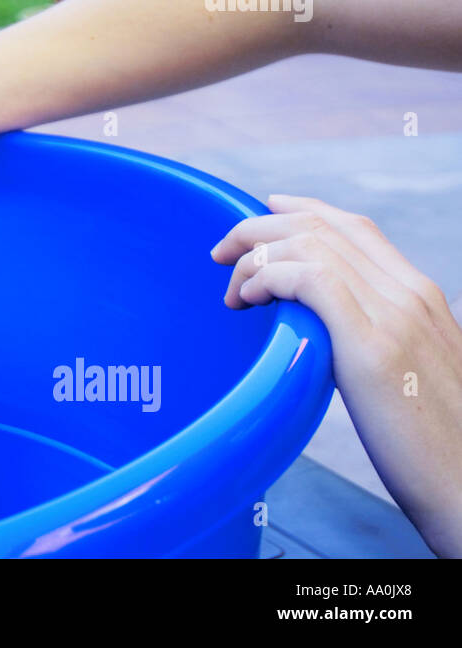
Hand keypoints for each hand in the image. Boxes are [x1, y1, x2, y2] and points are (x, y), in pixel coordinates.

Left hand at [210, 193, 461, 556]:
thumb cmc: (432, 445)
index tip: (265, 209)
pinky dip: (267, 278)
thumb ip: (373, 337)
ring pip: (310, 244)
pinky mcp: (372, 346)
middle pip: (323, 227)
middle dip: (261, 229)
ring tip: (233, 291)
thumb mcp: (406, 372)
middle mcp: (409, 295)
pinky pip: (308, 279)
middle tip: (222, 253)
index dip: (304, 210)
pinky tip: (249, 301)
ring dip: (256, 257)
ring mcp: (395, 316)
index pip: (356, 228)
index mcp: (420, 296)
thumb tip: (322, 330)